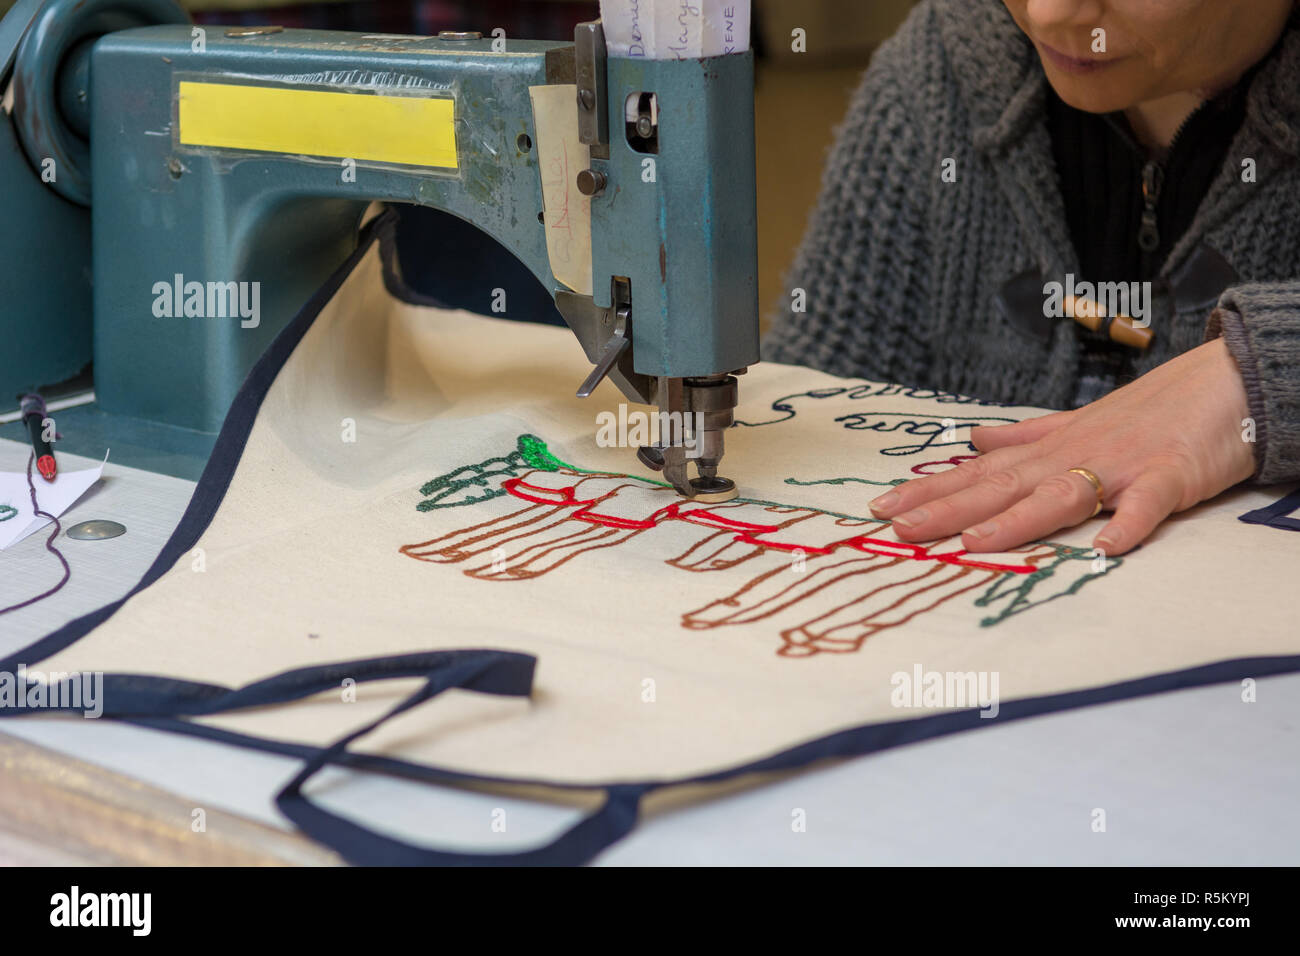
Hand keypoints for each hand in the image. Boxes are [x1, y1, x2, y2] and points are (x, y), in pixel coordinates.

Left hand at [867, 339, 1255, 554]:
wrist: (1223, 382)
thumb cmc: (1147, 412)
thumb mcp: (1075, 423)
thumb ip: (1025, 437)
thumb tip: (975, 440)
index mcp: (1048, 452)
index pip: (976, 475)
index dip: (928, 492)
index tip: (879, 509)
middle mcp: (1072, 458)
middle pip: (1001, 488)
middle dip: (948, 510)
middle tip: (898, 529)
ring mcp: (1119, 468)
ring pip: (1060, 496)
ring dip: (1017, 519)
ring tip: (974, 543)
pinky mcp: (1168, 477)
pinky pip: (1147, 505)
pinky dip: (1129, 526)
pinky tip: (1105, 550)